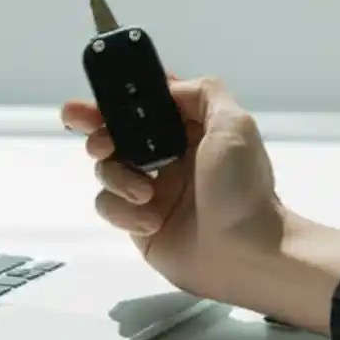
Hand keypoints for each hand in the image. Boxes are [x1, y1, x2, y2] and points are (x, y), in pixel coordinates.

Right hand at [61, 76, 281, 305]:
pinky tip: (151, 222)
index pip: (142, 107)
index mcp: (187, 132)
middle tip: (99, 145)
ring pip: (106, 170)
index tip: (92, 104)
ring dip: (117, 178)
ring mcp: (149, 191)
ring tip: (144, 195)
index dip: (114, 102)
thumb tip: (167, 86)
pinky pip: (108, 206)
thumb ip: (202, 94)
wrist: (247, 253)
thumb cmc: (243, 189)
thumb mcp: (234, 125)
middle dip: (96, 134)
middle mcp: (165, 157)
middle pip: (113, 135)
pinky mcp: (138, 223)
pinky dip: (123, 211)